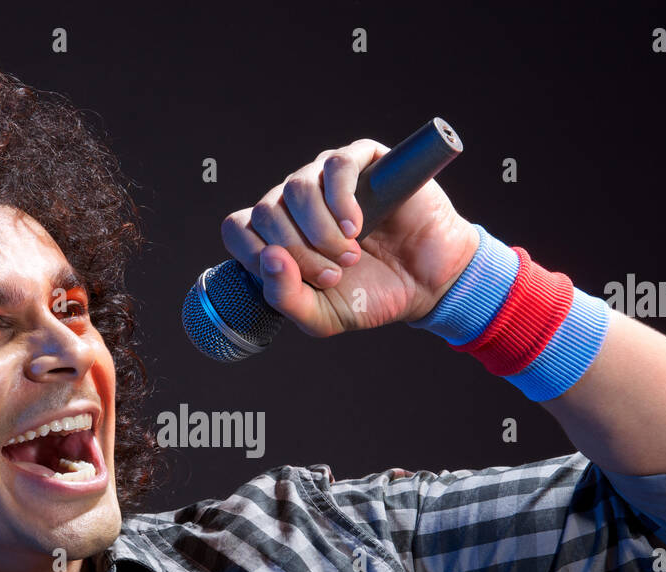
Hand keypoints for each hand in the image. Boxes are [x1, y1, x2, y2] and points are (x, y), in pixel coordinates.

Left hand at [220, 138, 478, 337]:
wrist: (427, 283)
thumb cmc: (370, 296)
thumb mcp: (321, 316)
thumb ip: (286, 299)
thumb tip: (268, 258)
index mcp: (277, 236)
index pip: (238, 229)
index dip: (255, 255)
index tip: (293, 279)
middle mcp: (295, 204)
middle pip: (265, 212)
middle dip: (298, 253)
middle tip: (333, 276)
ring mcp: (326, 181)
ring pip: (295, 189)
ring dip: (320, 232)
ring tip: (350, 256)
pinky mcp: (362, 162)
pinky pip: (334, 167)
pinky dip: (340, 202)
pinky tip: (356, 226)